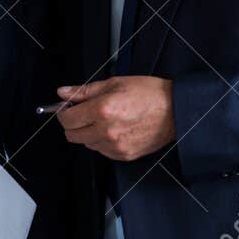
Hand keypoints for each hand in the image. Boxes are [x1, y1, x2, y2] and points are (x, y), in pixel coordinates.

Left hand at [55, 77, 174, 160]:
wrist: (175, 111)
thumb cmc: (149, 94)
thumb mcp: (115, 83)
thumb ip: (85, 90)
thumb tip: (63, 92)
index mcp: (103, 110)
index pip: (67, 119)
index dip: (63, 113)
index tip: (67, 108)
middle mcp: (106, 131)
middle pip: (72, 135)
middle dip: (74, 124)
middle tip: (84, 113)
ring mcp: (115, 146)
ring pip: (86, 144)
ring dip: (89, 133)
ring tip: (105, 120)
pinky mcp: (123, 155)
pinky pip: (102, 151)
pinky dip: (102, 142)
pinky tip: (115, 129)